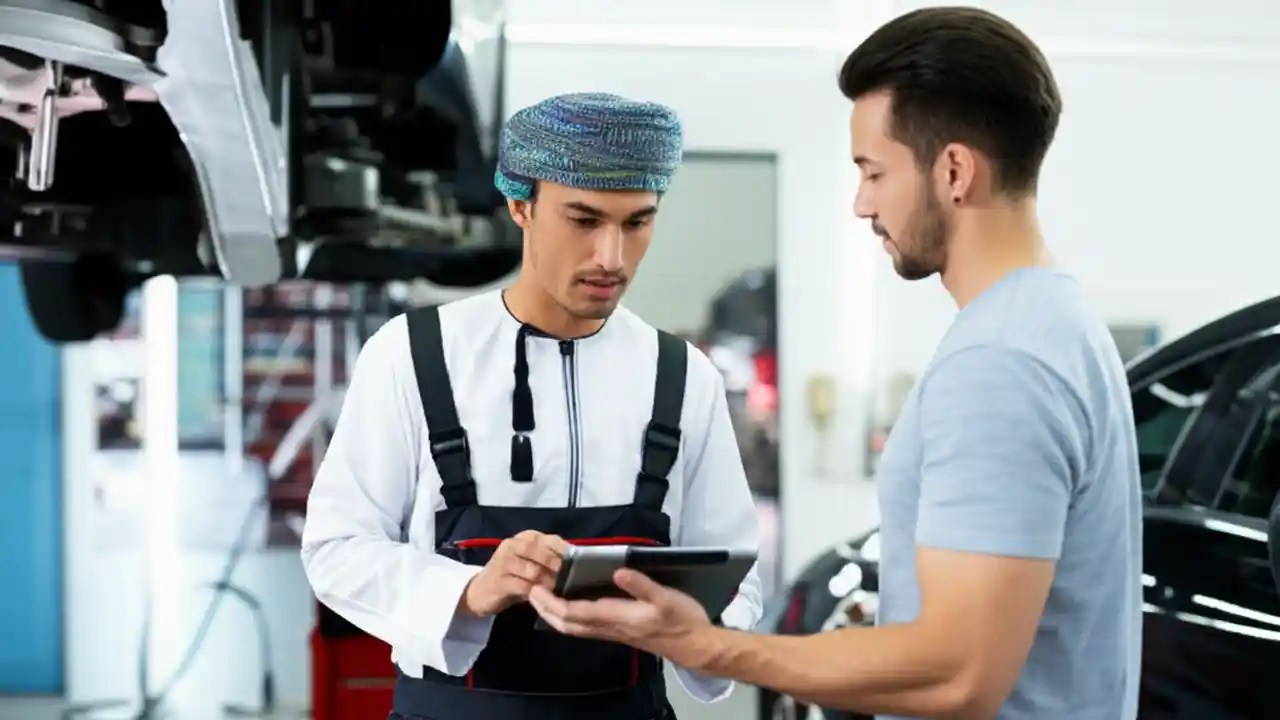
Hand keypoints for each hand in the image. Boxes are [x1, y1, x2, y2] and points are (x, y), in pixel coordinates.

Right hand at [460, 530, 569, 616]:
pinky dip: (536, 592)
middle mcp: (513, 544)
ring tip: (556, 591)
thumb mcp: (532, 563)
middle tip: (568, 581)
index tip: (579, 566)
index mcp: (526, 537)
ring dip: (548, 581)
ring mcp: (504, 561)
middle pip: (542, 553)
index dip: (566, 553)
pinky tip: (542, 598)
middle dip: (557, 568)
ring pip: (533, 570)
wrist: (480, 592)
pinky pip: (523, 586)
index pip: (551, 540)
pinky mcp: (499, 580)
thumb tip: (579, 563)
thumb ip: (551, 559)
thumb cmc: (513, 576)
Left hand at [528, 568, 716, 668]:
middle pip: (569, 624)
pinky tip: (568, 608)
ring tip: (542, 600)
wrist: (696, 646)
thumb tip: (618, 571)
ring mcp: (614, 633)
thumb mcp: (666, 598)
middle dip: (547, 611)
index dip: (553, 603)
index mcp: (618, 617)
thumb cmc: (682, 620)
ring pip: (576, 629)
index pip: (576, 612)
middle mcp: (611, 628)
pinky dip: (570, 618)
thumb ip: (641, 585)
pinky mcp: (620, 633)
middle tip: (530, 593)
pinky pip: (586, 628)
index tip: (536, 590)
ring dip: (555, 616)